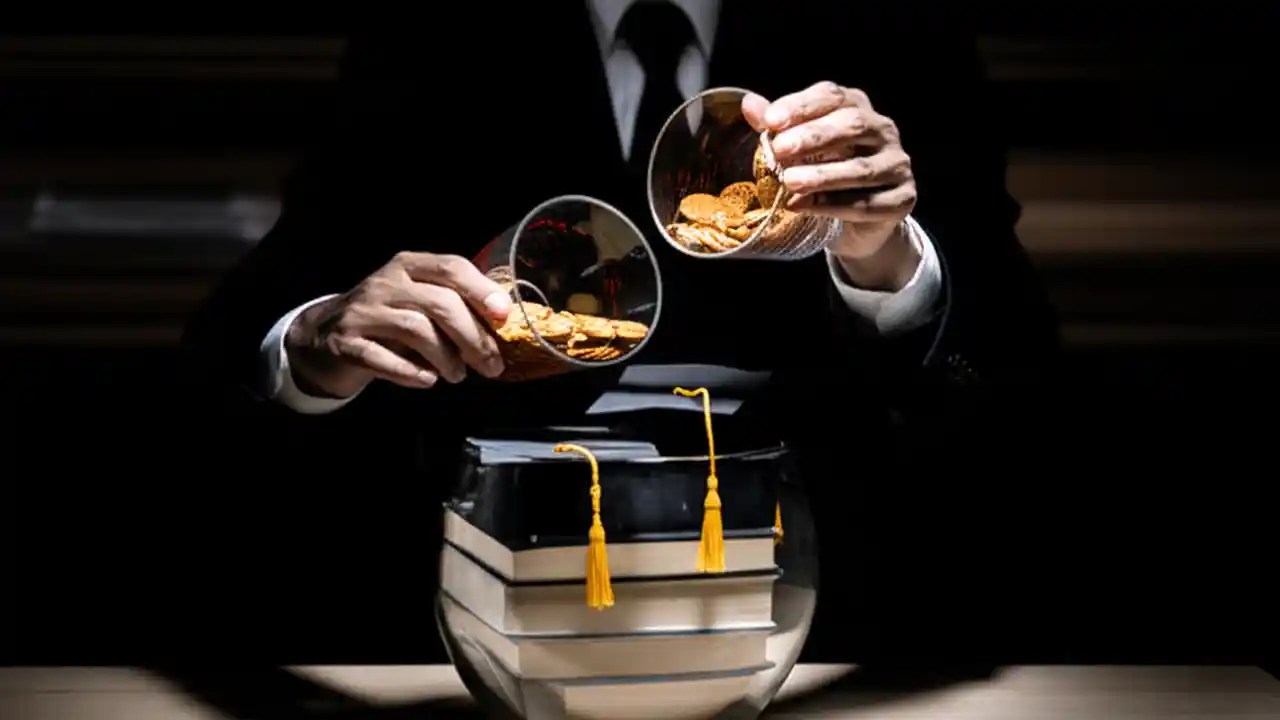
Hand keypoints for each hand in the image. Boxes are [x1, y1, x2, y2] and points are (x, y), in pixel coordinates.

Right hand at [286, 252, 511, 397]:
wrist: (323, 337)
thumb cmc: (387, 320)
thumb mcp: (418, 302)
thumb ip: (455, 305)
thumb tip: (502, 323)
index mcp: (409, 266)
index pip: (452, 267)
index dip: (482, 291)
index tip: (504, 317)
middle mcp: (385, 283)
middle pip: (440, 303)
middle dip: (473, 337)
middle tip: (491, 365)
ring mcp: (362, 312)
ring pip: (416, 329)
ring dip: (446, 358)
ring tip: (458, 375)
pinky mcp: (345, 343)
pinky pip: (383, 358)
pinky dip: (411, 372)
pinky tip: (427, 380)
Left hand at [743, 82, 919, 289]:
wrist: (859, 223)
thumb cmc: (827, 173)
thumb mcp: (800, 149)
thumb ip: (778, 127)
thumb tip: (750, 105)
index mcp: (857, 108)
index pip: (832, 96)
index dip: (801, 106)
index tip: (770, 120)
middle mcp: (883, 131)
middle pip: (853, 125)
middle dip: (814, 137)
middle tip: (780, 150)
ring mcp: (896, 165)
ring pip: (862, 168)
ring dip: (823, 175)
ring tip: (790, 182)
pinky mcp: (902, 199)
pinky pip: (868, 203)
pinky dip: (833, 207)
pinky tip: (804, 207)